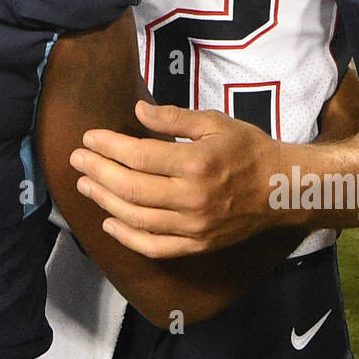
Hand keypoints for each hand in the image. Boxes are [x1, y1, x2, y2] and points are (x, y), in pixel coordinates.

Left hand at [68, 100, 280, 257]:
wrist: (282, 189)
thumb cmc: (248, 149)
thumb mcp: (215, 122)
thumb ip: (174, 118)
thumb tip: (137, 110)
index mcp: (196, 163)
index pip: (139, 156)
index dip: (108, 147)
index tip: (88, 138)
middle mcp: (192, 198)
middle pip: (131, 188)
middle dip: (98, 172)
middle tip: (76, 160)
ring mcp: (193, 227)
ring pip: (136, 218)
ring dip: (104, 202)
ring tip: (85, 185)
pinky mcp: (197, 245)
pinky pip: (155, 247)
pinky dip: (128, 238)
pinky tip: (109, 223)